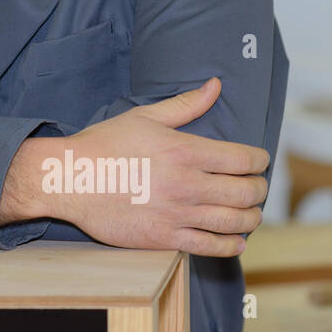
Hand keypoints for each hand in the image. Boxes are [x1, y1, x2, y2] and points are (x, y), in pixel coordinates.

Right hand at [5, 78, 269, 257]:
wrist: (71, 179)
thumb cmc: (105, 144)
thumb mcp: (144, 117)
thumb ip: (185, 104)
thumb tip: (215, 85)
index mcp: (184, 150)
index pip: (244, 159)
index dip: (260, 161)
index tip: (258, 162)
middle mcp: (186, 183)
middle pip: (246, 192)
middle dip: (259, 189)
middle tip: (256, 188)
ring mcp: (176, 213)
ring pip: (234, 221)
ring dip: (251, 218)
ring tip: (249, 213)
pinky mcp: (164, 237)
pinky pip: (210, 246)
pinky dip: (230, 245)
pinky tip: (235, 241)